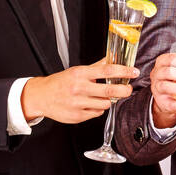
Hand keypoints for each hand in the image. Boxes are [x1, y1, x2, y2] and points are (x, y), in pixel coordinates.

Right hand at [20, 57, 137, 123]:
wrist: (42, 96)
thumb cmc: (61, 82)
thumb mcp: (78, 71)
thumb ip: (97, 66)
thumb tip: (112, 58)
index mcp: (80, 74)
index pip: (106, 71)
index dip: (123, 71)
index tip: (134, 72)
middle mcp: (79, 88)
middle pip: (109, 91)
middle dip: (123, 90)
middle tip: (128, 89)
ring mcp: (78, 103)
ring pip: (105, 104)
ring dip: (107, 100)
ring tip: (100, 97)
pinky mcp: (77, 116)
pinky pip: (96, 113)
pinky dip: (97, 109)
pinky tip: (89, 104)